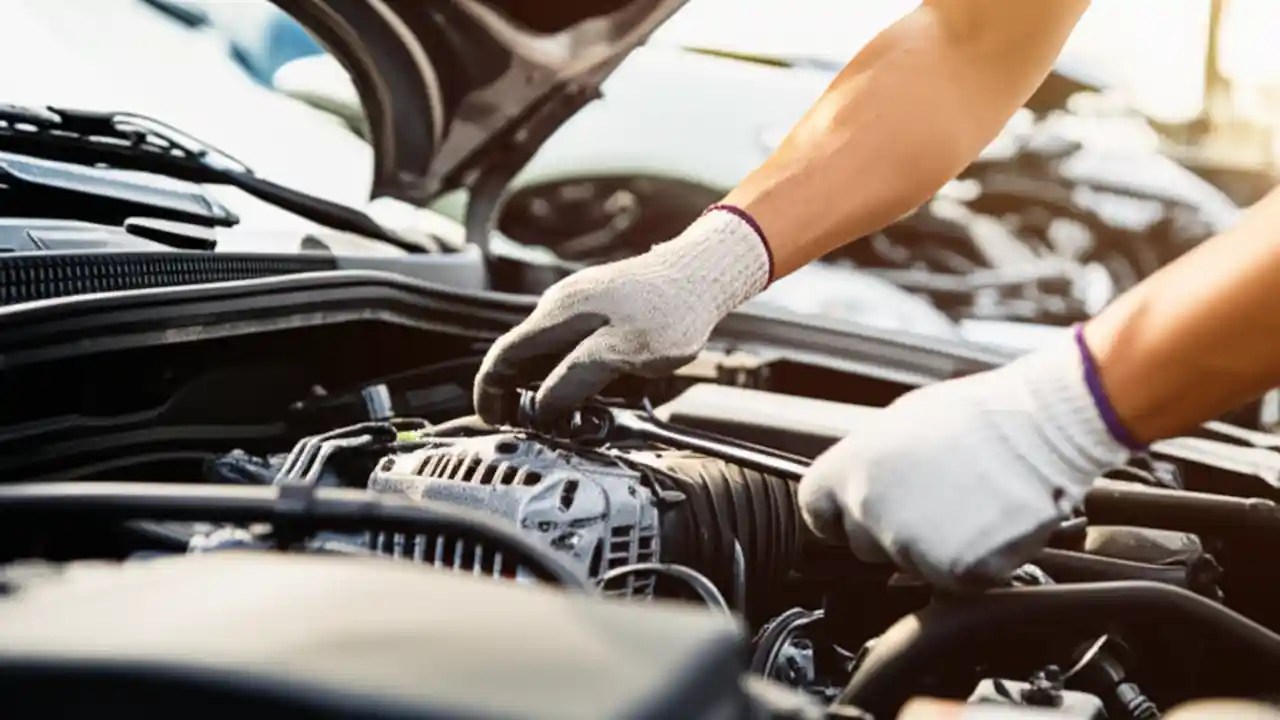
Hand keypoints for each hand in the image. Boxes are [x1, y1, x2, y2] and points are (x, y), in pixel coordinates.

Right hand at [474, 207, 769, 423]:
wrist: (706, 274)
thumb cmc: (673, 308)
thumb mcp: (623, 352)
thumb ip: (578, 379)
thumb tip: (544, 406)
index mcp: (558, 312)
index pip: (503, 355)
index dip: (490, 391)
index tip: (491, 418)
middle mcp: (561, 304)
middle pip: (520, 353)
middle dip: (514, 392)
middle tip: (526, 425)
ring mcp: (581, 303)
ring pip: (545, 349)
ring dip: (541, 383)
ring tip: (557, 415)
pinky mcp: (601, 307)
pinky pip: (568, 343)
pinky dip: (564, 370)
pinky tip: (585, 388)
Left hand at [798, 331, 1132, 590]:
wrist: (1043, 427)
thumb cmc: (979, 417)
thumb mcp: (901, 425)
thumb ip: (870, 468)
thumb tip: (859, 494)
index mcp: (851, 468)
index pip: (816, 511)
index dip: (835, 515)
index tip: (852, 515)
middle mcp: (870, 510)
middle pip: (862, 545)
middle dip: (890, 532)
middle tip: (934, 499)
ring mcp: (911, 545)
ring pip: (909, 566)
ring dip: (933, 548)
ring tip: (967, 503)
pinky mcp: (956, 573)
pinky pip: (954, 581)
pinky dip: (972, 564)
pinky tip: (988, 524)